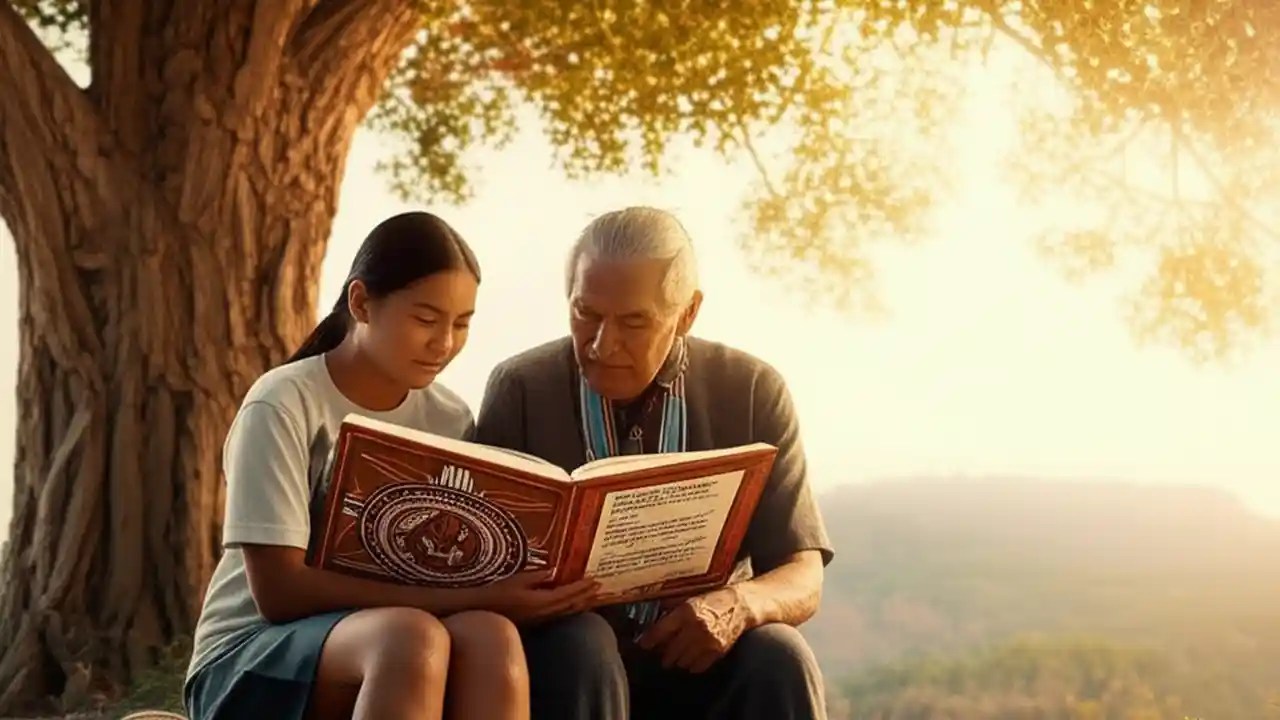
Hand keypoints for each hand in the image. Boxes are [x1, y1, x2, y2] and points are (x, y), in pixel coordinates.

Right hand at [475, 570, 599, 624]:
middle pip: (570, 605)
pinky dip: (570, 608)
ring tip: (593, 596)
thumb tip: (555, 571)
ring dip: (581, 604)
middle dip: (586, 596)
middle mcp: (543, 613)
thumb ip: (537, 576)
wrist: (481, 611)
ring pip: (566, 612)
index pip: (566, 594)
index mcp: (539, 602)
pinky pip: (559, 615)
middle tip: (600, 586)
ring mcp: (540, 620)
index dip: (581, 587)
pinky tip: (574, 605)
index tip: (594, 579)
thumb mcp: (517, 580)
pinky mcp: (536, 622)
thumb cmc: (496, 592)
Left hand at [636, 586, 753, 672]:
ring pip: (682, 662)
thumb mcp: (690, 598)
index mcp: (686, 611)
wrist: (740, 605)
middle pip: (670, 651)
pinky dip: (691, 665)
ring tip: (677, 654)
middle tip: (661, 652)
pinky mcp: (717, 651)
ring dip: (677, 660)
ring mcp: (707, 641)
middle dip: (663, 654)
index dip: (649, 640)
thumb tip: (654, 616)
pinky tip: (691, 657)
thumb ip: (672, 608)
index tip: (643, 645)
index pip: (661, 630)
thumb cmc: (714, 599)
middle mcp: (695, 627)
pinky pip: (697, 667)